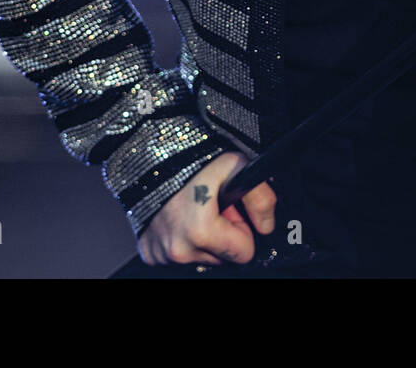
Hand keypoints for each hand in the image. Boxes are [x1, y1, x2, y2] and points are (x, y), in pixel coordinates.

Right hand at [137, 151, 275, 266]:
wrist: (151, 158)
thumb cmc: (193, 160)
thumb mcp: (236, 166)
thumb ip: (260, 197)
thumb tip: (266, 226)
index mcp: (200, 233)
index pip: (244, 253)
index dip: (241, 229)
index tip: (230, 210)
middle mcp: (179, 250)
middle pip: (222, 258)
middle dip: (222, 234)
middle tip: (211, 207)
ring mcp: (162, 254)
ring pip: (201, 257)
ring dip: (203, 237)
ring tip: (194, 209)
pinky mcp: (149, 253)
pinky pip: (177, 255)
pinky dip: (183, 238)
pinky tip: (180, 217)